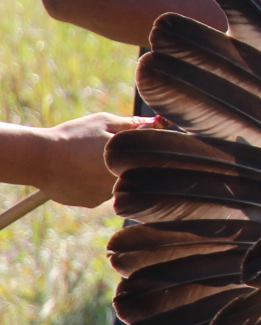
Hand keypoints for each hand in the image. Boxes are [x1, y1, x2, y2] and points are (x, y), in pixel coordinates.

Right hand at [34, 113, 150, 206]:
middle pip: (134, 173)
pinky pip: (99, 192)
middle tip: (103, 149)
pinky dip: (93, 183)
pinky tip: (79, 171)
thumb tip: (158, 122)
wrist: (39, 159)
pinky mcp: (90, 203)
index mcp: (130, 164)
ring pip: (116, 183)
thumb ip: (133, 125)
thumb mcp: (105, 123)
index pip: (152, 160)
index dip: (145, 150)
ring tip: (87, 159)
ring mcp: (106, 196)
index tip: (135, 142)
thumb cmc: (74, 136)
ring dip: (109, 174)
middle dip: (126, 161)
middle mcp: (121, 185)